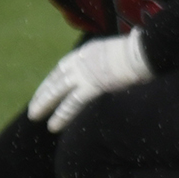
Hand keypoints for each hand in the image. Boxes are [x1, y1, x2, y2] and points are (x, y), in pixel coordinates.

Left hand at [27, 30, 152, 132]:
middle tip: (34, 107)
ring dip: (45, 104)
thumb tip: (109, 71)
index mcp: (87, 52)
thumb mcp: (116, 54)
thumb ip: (106, 63)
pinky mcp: (92, 86)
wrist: (144, 52)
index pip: (63, 67)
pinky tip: (53, 125)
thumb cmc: (138, 53)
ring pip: (59, 90)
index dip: (53, 80)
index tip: (46, 89)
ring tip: (36, 116)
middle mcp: (81, 61)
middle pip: (56, 79)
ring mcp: (85, 73)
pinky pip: (72, 103)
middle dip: (44, 93)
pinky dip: (62, 115)